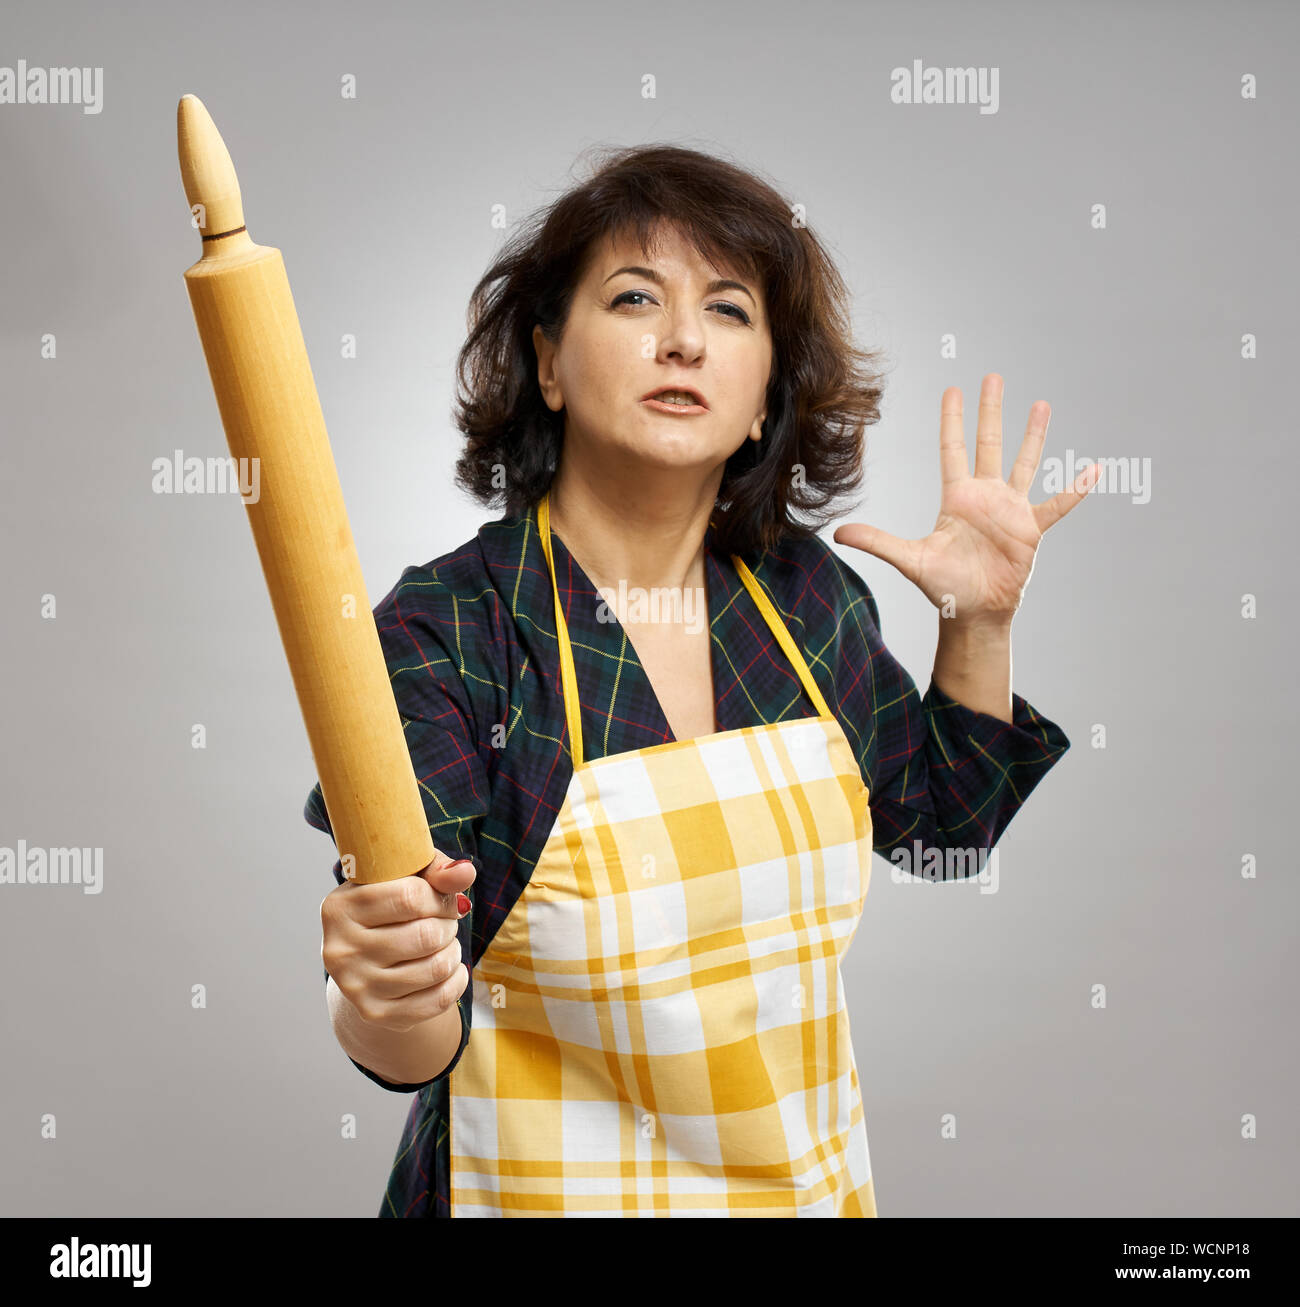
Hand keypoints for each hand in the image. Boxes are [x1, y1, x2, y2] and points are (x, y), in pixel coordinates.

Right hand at [321, 849, 475, 1032]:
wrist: (364, 962)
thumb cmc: (390, 908)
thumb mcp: (404, 878)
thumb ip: (435, 870)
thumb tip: (465, 871)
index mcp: (340, 908)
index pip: (409, 898)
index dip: (440, 898)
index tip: (446, 900)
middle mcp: (341, 950)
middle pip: (425, 935)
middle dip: (448, 926)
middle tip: (446, 923)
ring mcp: (356, 986)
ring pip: (435, 968)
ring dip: (453, 953)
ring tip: (446, 944)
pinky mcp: (376, 1013)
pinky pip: (437, 1000)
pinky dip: (456, 982)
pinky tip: (451, 970)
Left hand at [833, 374, 1097, 626]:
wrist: (973, 613)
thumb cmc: (942, 588)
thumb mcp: (909, 560)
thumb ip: (877, 542)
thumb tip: (837, 533)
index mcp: (956, 499)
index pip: (953, 449)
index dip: (953, 419)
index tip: (953, 389)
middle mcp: (985, 497)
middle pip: (989, 444)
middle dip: (990, 411)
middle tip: (993, 376)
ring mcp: (1010, 511)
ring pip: (1025, 463)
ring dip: (1034, 435)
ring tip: (1042, 404)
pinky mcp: (1031, 530)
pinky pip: (1057, 505)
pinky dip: (1074, 490)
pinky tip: (1093, 469)